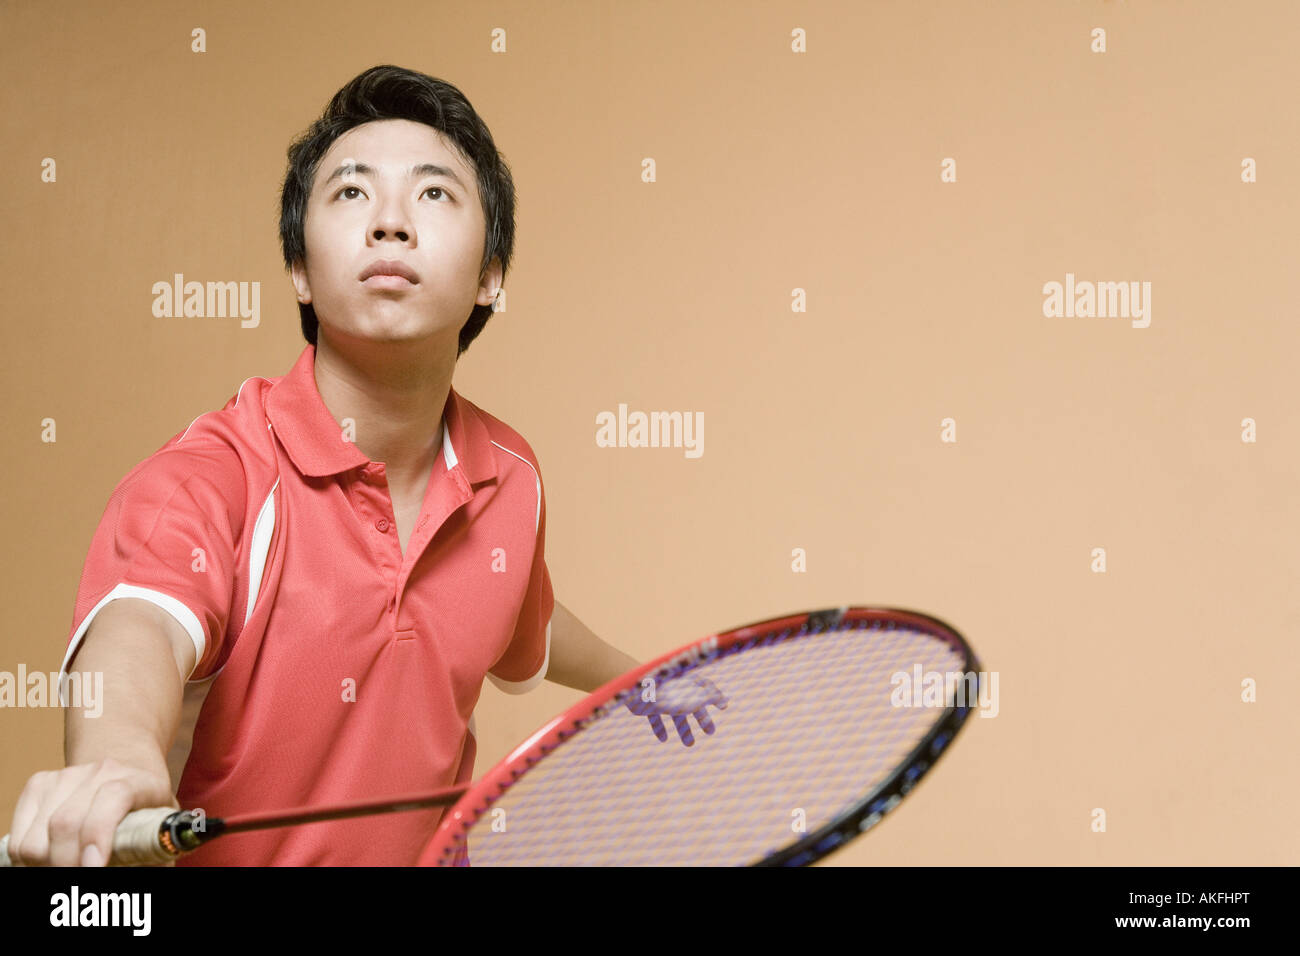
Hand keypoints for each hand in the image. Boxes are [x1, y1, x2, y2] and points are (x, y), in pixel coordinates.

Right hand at [7, 758, 176, 865]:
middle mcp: (103, 771)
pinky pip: (19, 837)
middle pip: (65, 824)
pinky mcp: (39, 784)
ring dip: (43, 865)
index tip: (92, 867)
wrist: (127, 766)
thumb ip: (152, 852)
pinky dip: (27, 859)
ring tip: (66, 868)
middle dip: (66, 865)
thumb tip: (143, 870)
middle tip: (77, 880)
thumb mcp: (159, 827)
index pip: (114, 797)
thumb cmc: (145, 807)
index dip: (98, 834)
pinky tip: (49, 859)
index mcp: (139, 781)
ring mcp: (67, 775)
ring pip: (35, 838)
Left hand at [624, 673, 727, 745]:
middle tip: (711, 732)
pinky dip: (660, 728)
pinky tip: (663, 739)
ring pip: (675, 713)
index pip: (706, 689)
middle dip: (702, 718)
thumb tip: (726, 701)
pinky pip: (655, 718)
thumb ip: (713, 697)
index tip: (723, 708)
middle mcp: (675, 690)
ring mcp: (660, 698)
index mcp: (688, 684)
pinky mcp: (647, 707)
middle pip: (692, 704)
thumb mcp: (697, 696)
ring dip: (683, 728)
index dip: (715, 697)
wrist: (641, 692)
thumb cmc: (672, 694)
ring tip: (690, 744)